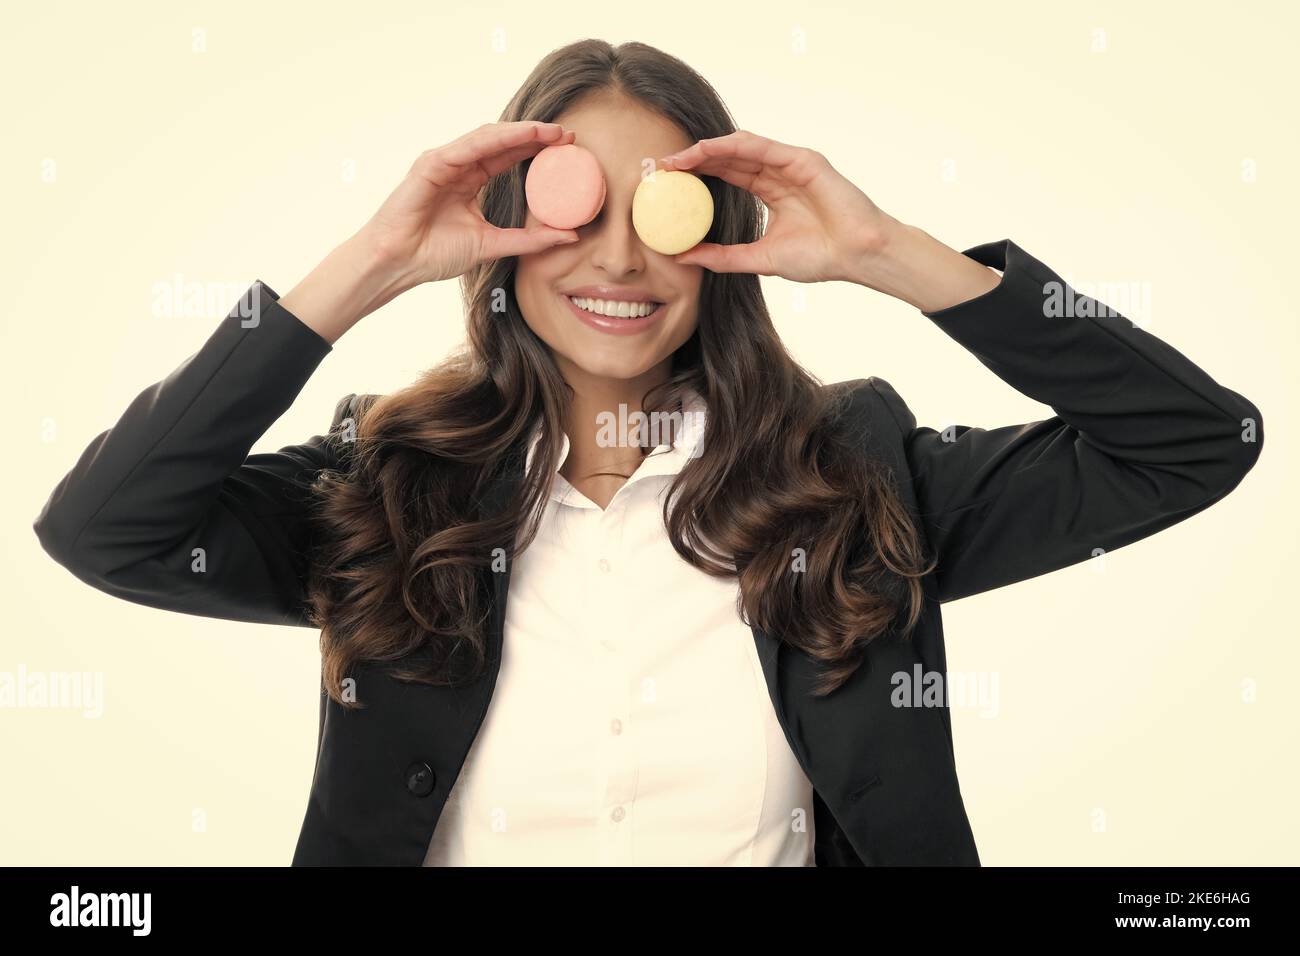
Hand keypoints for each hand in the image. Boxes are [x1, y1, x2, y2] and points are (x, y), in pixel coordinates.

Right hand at [361, 121, 580, 284]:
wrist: (398, 263)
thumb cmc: (435, 254)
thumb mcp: (493, 244)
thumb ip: (530, 240)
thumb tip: (571, 236)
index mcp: (470, 180)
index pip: (509, 157)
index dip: (538, 150)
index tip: (569, 149)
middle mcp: (459, 166)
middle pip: (502, 142)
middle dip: (535, 135)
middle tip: (567, 135)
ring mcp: (444, 162)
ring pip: (486, 138)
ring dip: (519, 132)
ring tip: (548, 132)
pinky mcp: (430, 165)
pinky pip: (464, 148)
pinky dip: (491, 141)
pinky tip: (515, 136)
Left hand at [658, 130, 898, 283]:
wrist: (857, 255)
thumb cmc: (819, 258)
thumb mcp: (759, 258)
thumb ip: (722, 256)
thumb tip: (683, 256)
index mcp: (770, 192)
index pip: (725, 176)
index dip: (695, 177)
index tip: (665, 184)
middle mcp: (777, 174)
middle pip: (727, 159)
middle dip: (693, 160)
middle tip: (661, 167)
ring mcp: (790, 164)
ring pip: (740, 148)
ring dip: (706, 150)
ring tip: (677, 159)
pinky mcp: (803, 159)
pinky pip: (762, 146)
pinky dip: (733, 146)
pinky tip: (707, 150)